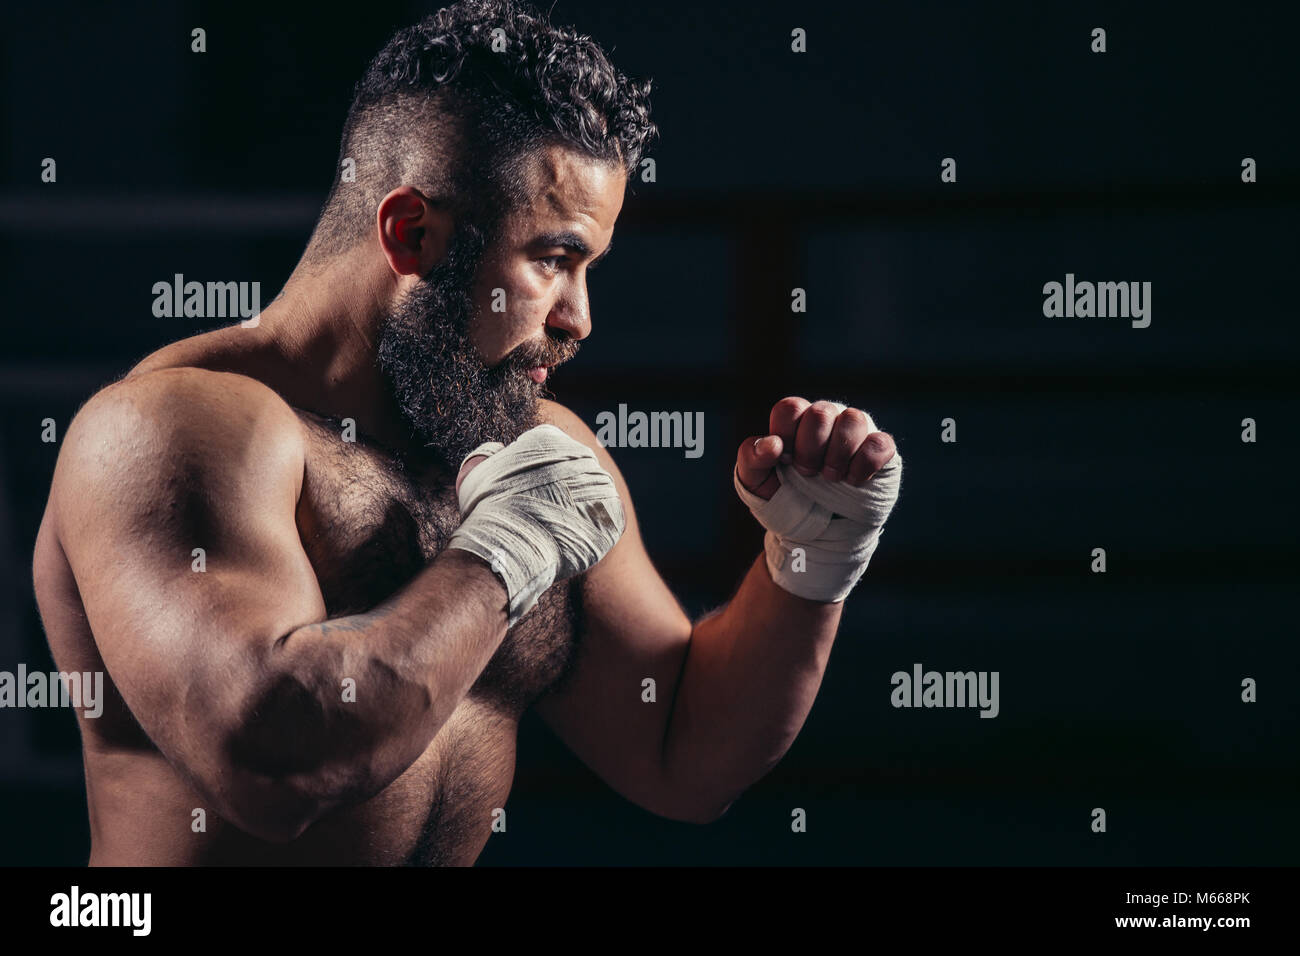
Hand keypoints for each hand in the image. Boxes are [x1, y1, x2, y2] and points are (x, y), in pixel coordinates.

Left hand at [736, 397, 896, 500]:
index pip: (790, 408)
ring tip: (831, 478)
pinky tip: (853, 481)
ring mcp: (856, 434)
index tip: (784, 461)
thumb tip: (772, 444)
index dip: (785, 435)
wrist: (815, 534)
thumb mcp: (756, 482)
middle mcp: (828, 419)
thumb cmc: (785, 499)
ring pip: (854, 419)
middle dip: (810, 448)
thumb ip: (752, 458)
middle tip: (807, 473)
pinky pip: (881, 443)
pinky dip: (865, 463)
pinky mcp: (881, 452)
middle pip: (821, 412)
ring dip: (838, 453)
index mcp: (796, 421)